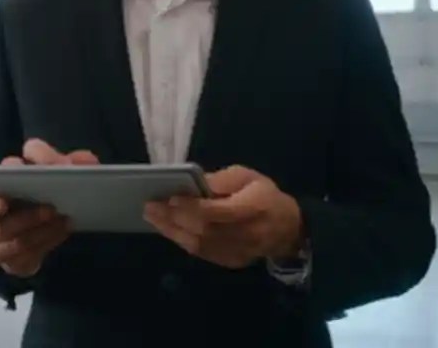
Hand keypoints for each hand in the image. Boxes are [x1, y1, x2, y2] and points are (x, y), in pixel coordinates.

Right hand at [0, 139, 99, 277]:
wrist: (46, 215)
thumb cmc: (38, 184)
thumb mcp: (44, 164)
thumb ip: (41, 154)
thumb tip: (36, 153)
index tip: (4, 202)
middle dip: (25, 219)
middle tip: (51, 208)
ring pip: (16, 245)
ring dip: (41, 232)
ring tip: (63, 220)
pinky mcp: (13, 264)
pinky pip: (28, 258)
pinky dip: (47, 243)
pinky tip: (62, 231)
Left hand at [143, 165, 303, 268]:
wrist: (287, 229)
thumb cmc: (265, 195)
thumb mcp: (248, 176)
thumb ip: (223, 179)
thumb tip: (195, 182)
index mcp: (253, 207)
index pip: (218, 212)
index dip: (192, 207)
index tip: (170, 198)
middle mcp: (246, 234)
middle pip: (204, 230)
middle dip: (174, 219)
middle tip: (150, 207)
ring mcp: (238, 252)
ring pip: (200, 245)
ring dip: (172, 231)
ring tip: (152, 217)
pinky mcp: (231, 262)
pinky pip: (202, 253)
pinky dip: (182, 240)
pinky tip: (168, 229)